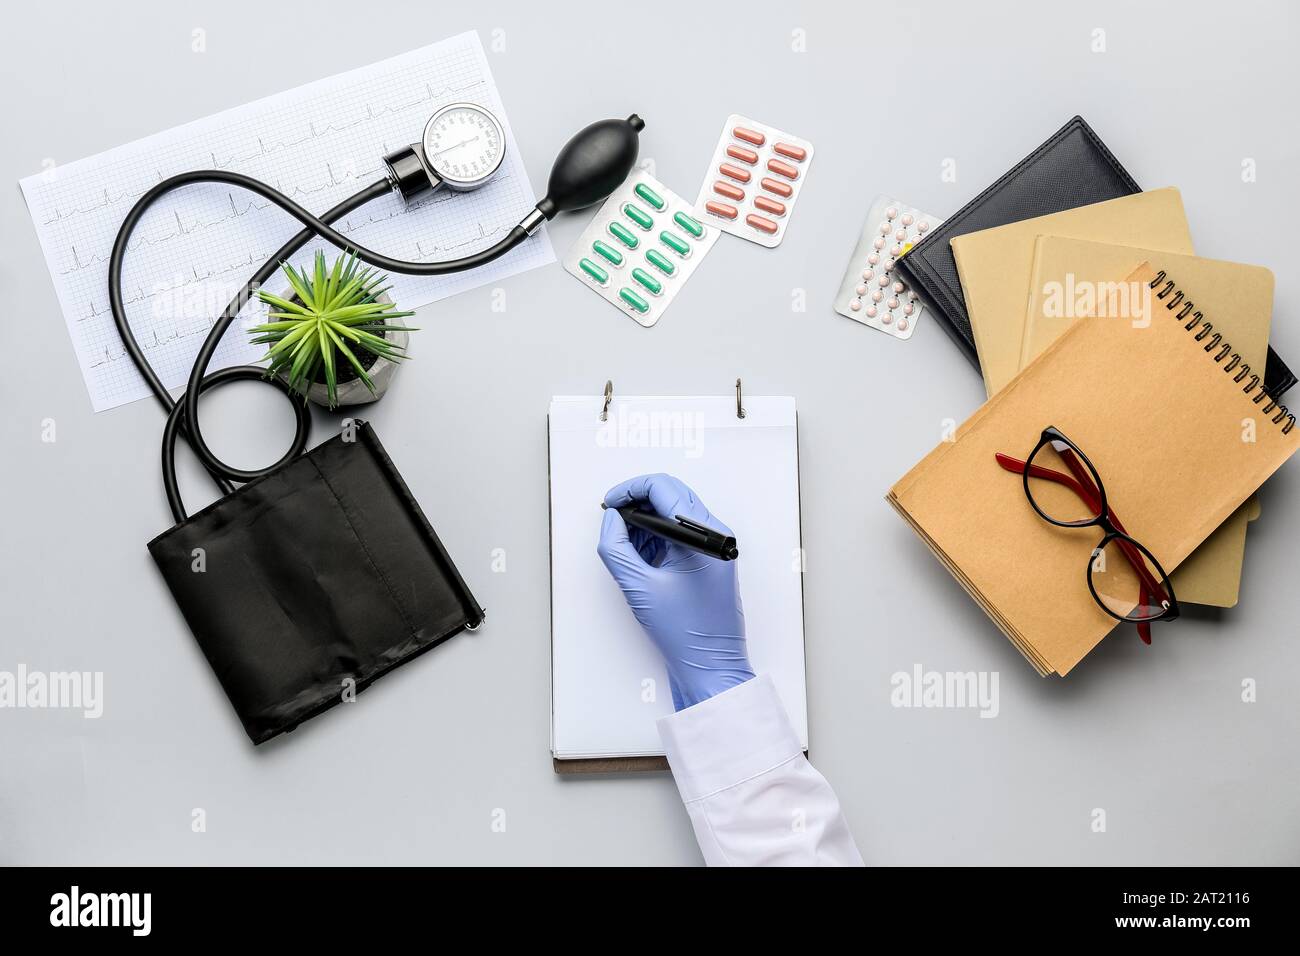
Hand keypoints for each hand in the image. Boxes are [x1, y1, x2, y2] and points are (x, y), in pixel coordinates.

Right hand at [596, 474, 753, 709]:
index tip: (610, 503)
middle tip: (612, 521)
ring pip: (674, 513)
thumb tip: (609, 521)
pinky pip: (680, 533)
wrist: (711, 666)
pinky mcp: (709, 559)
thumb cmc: (686, 633)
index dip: (630, 489)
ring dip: (646, 521)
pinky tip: (640, 556)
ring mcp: (713, 547)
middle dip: (637, 504)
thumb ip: (617, 548)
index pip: (664, 487)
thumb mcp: (639, 587)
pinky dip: (657, 537)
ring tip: (625, 545)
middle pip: (671, 495)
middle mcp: (715, 534)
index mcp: (703, 535)